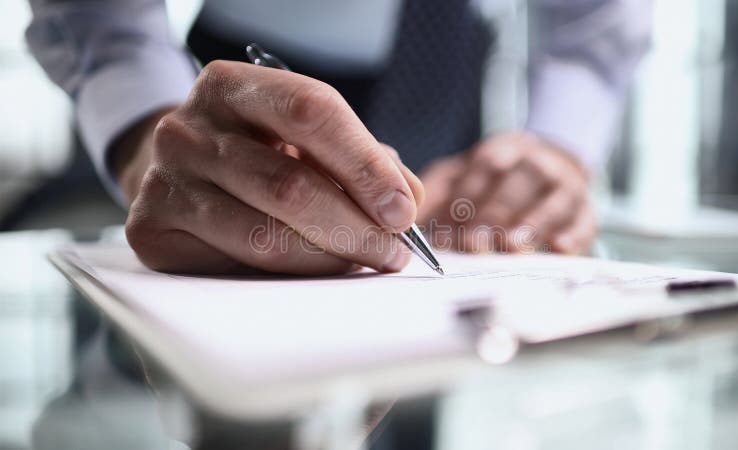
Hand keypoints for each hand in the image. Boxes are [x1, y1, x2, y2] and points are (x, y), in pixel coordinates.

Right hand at [112, 60, 423, 274]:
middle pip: (289, 185)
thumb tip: (408, 202)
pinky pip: (236, 266)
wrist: (178, 170)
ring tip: (363, 261)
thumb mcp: (306, 137)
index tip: (403, 210)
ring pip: (265, 236)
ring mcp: (164, 182)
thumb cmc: (257, 151)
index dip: (364, 165)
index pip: (310, 112)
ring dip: (329, 259)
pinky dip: (289, 275)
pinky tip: (313, 268)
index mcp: (231, 86)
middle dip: (356, 227)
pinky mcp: (152, 233)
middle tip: (394, 252)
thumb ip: (362, 160)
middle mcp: (187, 129)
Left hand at [417, 131, 594, 254]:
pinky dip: (575, 234)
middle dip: (494, 213)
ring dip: (533, 222)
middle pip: (517, 183)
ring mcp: (565, 184)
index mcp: (502, 150)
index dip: (464, 200)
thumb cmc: (498, 180)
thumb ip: (435, 193)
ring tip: (513, 246)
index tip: (447, 231)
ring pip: (554, 198)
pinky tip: (559, 249)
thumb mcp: (462, 175)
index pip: (483, 170)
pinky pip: (586, 219)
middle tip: (475, 244)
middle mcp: (537, 162)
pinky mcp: (587, 209)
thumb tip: (406, 220)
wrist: (553, 164)